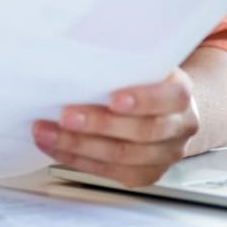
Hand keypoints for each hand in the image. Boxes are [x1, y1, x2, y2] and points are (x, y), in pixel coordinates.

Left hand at [33, 69, 200, 187]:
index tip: (112, 99)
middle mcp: (179, 128)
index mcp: (180, 95)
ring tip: (46, 132)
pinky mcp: (144, 174)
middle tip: (65, 116)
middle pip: (142, 132)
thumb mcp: (140, 64)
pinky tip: (54, 146)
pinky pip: (109, 171)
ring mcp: (164, 155)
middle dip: (98, 125)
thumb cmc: (142, 80)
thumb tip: (78, 53)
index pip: (170, 98)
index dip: (143, 100)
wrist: (163, 109)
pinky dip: (77, 159)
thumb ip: (121, 62)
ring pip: (122, 156)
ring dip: (78, 145)